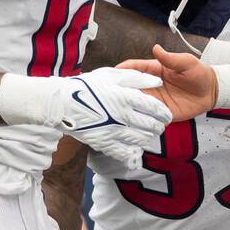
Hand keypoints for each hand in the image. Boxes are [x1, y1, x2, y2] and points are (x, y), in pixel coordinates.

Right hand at [0, 68, 172, 168]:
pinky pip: (123, 153)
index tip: (167, 115)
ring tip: (150, 136)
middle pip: (150, 125)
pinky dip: (131, 154)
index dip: (164, 112)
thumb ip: (137, 77)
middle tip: (160, 126)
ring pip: (140, 140)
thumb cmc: (87, 86)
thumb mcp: (112, 75)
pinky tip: (135, 153)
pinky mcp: (104, 143)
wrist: (61, 103)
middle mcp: (122, 115)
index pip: (154, 107)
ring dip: (149, 139)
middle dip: (159, 127)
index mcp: (125, 97)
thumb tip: (158, 80)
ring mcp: (113, 131)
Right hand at [119, 45, 217, 121]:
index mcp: (155, 70)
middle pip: (132, 87)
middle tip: (107, 93)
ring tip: (115, 109)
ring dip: (127, 105)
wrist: (211, 92)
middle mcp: (152, 85)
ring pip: (137, 103)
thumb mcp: (186, 62)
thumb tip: (156, 48)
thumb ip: (170, 58)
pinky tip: (130, 122)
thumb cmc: (198, 73)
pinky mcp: (162, 113)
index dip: (124, 69)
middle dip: (120, 89)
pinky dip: (140, 119)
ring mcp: (156, 100)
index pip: (136, 69)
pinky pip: (148, 116)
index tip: (111, 72)